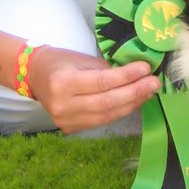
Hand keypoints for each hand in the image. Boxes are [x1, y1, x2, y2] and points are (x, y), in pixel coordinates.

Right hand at [27, 48, 160, 133]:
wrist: (35, 76)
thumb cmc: (60, 62)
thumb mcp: (82, 59)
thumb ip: (107, 70)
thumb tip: (137, 74)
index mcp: (64, 83)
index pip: (102, 82)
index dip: (126, 77)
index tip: (146, 68)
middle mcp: (63, 105)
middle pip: (107, 103)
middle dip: (134, 93)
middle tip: (154, 83)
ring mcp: (66, 121)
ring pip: (107, 115)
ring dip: (132, 104)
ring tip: (148, 92)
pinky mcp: (71, 129)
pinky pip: (101, 121)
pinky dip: (120, 111)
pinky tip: (134, 102)